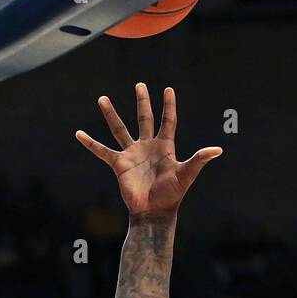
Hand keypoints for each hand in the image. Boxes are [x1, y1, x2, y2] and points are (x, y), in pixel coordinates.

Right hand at [76, 84, 221, 217]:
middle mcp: (148, 147)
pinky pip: (102, 151)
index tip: (168, 89)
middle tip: (139, 85)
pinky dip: (90, 143)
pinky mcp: (119, 164)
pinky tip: (78, 134)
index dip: (169, 106)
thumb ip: (199, 160)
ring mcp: (133, 154)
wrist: (154, 212)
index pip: (168, 121)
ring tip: (102, 98)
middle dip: (143, 102)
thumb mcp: (186, 174)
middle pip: (145, 118)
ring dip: (111, 114)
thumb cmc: (172, 195)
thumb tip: (218, 150)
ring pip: (120, 129)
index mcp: (165, 147)